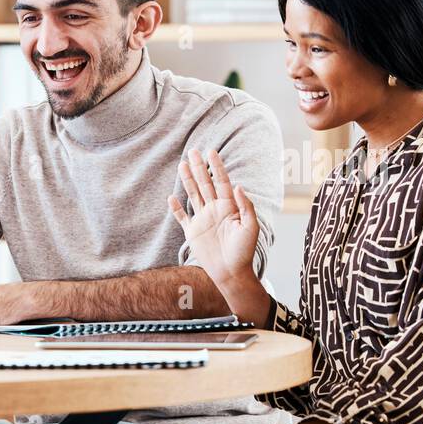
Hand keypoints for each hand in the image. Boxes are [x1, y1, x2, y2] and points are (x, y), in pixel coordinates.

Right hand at [169, 149, 258, 288]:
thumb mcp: (251, 227)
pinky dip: (176, 208)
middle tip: (192, 151)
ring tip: (182, 165)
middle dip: (199, 167)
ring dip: (188, 180)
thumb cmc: (244, 251)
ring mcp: (202, 220)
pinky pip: (182, 217)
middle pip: (205, 184)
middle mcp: (215, 210)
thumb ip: (246, 206)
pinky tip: (171, 197)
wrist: (231, 272)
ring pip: (193, 195)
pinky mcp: (193, 232)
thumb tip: (238, 186)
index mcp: (229, 207)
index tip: (211, 152)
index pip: (221, 182)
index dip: (216, 167)